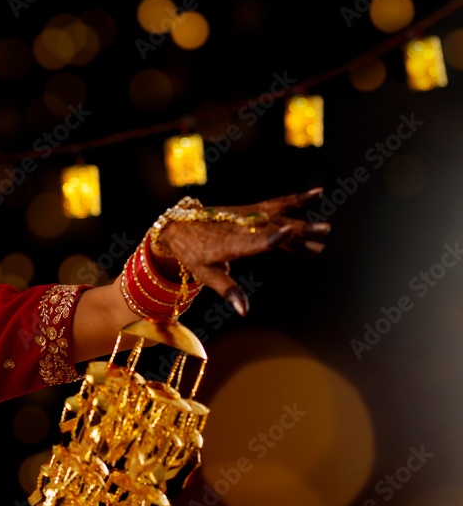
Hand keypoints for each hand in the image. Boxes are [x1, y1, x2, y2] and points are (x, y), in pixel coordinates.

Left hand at [153, 188, 328, 315]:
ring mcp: (246, 216)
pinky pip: (276, 206)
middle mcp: (240, 227)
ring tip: (326, 229)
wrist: (180, 225)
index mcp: (228, 245)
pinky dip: (295, 201)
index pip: (251, 243)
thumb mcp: (206, 275)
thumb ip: (228, 290)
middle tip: (323, 232)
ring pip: (278, 216)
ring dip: (302, 220)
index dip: (269, 239)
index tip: (288, 233)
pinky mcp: (251, 210)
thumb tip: (244, 311)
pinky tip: (316, 195)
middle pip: (272, 228)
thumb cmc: (193, 254)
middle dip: (298, 230)